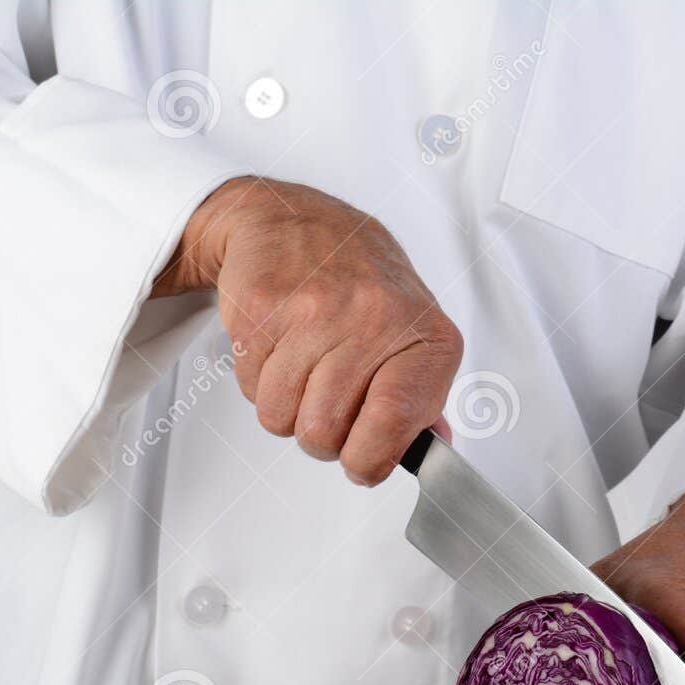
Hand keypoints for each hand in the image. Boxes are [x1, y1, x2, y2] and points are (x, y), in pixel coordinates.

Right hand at [153, 177, 462, 484]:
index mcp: (423, 335)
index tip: (362, 462)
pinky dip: (258, 379)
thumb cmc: (360, 284)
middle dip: (318, 435)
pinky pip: (249, 386)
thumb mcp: (414, 334)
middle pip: (324, 434)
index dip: (369, 459)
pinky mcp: (262, 308)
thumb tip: (435, 450)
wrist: (298, 222)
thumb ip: (422, 400)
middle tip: (324, 401)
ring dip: (285, 407)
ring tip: (302, 366)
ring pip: (280, 417)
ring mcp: (314, 311)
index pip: (394, 424)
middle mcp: (373, 318)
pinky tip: (279, 344)